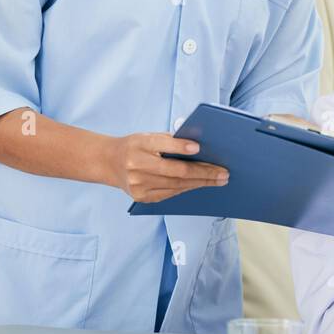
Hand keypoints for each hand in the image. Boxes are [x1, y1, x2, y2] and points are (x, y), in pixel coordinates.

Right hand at [104, 133, 229, 202]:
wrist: (110, 162)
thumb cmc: (135, 146)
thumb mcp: (148, 136)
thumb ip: (170, 140)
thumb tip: (198, 147)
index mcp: (139, 145)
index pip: (162, 144)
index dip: (180, 147)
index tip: (199, 148)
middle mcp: (137, 166)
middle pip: (175, 171)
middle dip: (203, 172)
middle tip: (223, 172)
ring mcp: (138, 185)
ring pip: (176, 185)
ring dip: (200, 183)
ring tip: (218, 180)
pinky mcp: (142, 197)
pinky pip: (170, 193)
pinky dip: (188, 188)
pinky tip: (201, 184)